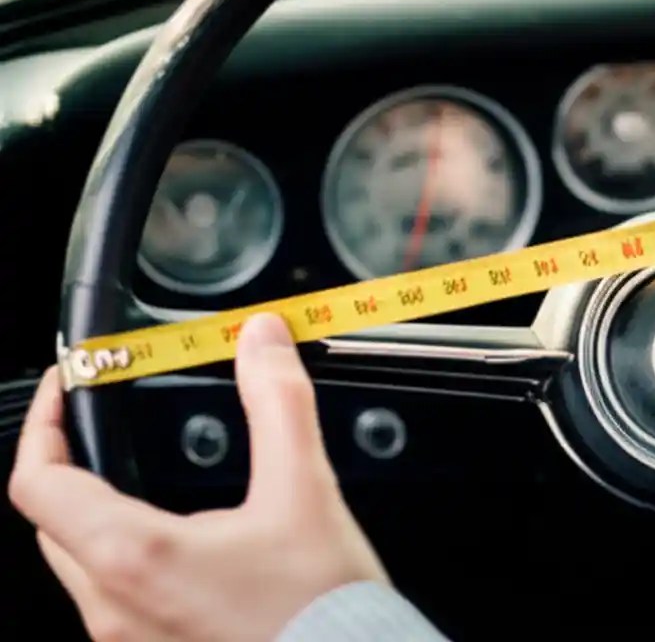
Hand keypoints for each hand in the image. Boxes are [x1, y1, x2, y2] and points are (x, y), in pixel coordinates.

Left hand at [8, 314, 387, 641]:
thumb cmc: (321, 609)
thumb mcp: (305, 490)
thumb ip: (278, 402)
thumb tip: (262, 340)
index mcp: (134, 557)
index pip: (38, 482)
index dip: (44, 423)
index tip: (70, 391)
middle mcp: (114, 609)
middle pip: (51, 524)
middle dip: (73, 468)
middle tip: (107, 430)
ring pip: (83, 566)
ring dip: (101, 518)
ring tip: (153, 485)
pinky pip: (117, 601)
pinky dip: (131, 561)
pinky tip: (187, 547)